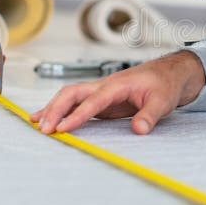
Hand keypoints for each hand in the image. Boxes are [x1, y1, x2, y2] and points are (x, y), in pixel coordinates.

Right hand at [29, 51, 204, 134]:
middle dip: (55, 109)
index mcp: (117, 85)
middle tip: (44, 129)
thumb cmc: (164, 85)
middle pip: (72, 93)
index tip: (62, 128)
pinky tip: (46, 119)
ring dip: (53, 109)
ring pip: (70, 97)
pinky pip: (76, 104)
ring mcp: (100, 93)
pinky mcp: (100, 101)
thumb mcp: (163, 101)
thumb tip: (139, 130)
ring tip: (36, 125)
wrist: (168, 74)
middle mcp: (104, 86)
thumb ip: (150, 115)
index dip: (77, 115)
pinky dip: (60, 111)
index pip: (93, 100)